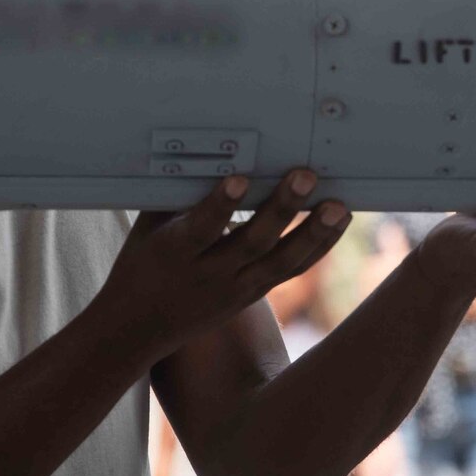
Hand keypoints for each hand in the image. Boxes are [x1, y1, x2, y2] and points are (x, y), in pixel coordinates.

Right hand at [87, 170, 349, 358]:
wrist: (137, 327)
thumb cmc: (142, 261)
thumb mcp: (148, 228)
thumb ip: (177, 194)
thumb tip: (204, 148)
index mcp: (174, 252)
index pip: (200, 228)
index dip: (220, 205)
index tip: (239, 179)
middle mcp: (208, 274)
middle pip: (251, 243)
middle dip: (281, 209)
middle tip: (305, 176)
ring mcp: (234, 289)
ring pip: (280, 263)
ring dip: (313, 233)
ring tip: (339, 206)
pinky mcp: (253, 295)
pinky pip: (290, 271)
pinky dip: (317, 247)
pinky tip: (338, 222)